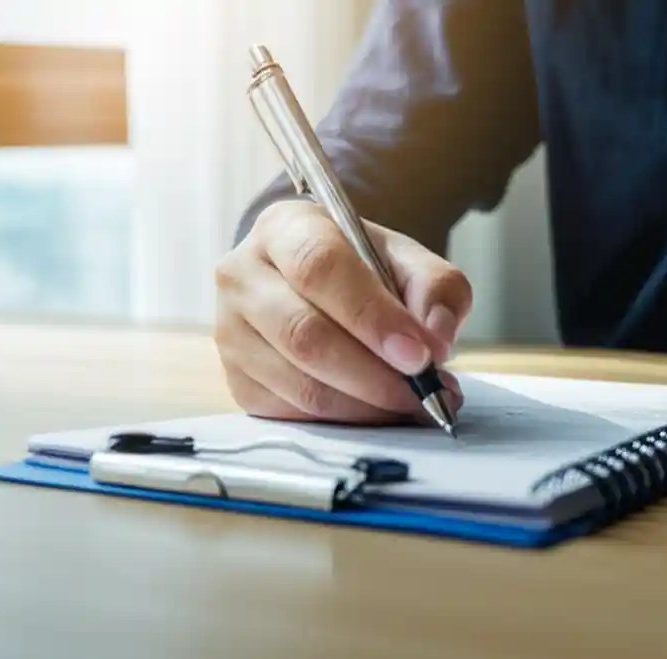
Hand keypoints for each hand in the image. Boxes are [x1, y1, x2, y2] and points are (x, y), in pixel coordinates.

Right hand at [214, 200, 469, 423]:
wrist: (320, 287)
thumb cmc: (363, 270)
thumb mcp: (408, 261)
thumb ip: (435, 288)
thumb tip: (436, 337)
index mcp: (284, 228)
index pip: (320, 268)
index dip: (372, 316)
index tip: (419, 355)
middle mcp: (242, 276)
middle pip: (305, 335)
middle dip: (375, 375)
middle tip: (425, 392)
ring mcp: (230, 332)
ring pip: (300, 384)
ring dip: (366, 406)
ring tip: (413, 404)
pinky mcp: (236, 380)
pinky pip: (292, 415)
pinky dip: (345, 422)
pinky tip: (378, 412)